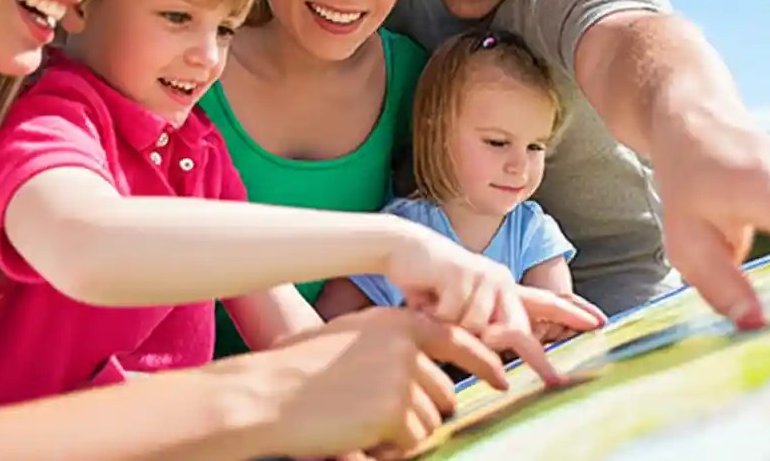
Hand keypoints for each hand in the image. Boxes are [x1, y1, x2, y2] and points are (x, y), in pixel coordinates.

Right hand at [230, 307, 508, 459]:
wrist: (266, 393)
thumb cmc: (299, 370)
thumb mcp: (353, 338)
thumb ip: (394, 346)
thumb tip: (430, 372)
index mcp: (398, 322)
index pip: (459, 339)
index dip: (485, 361)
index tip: (503, 377)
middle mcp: (406, 344)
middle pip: (445, 392)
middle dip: (423, 412)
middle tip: (384, 420)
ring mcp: (403, 377)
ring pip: (430, 421)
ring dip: (404, 432)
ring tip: (361, 425)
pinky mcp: (394, 410)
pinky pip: (412, 441)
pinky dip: (391, 448)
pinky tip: (359, 437)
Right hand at [384, 226, 604, 383]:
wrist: (403, 249)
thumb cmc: (431, 286)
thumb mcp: (462, 312)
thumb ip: (485, 329)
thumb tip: (504, 347)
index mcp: (504, 288)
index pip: (545, 302)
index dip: (572, 313)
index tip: (600, 322)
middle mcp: (500, 280)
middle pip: (518, 332)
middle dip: (528, 357)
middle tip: (545, 377)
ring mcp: (483, 276)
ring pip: (478, 331)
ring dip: (453, 329)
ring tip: (438, 311)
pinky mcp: (462, 274)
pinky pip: (454, 318)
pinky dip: (437, 316)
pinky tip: (428, 299)